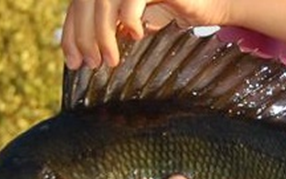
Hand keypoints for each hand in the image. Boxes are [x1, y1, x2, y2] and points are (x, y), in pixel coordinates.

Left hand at [60, 0, 285, 68]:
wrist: (214, 4)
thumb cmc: (176, 14)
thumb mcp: (138, 24)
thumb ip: (112, 30)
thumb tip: (84, 51)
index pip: (78, 6)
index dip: (71, 34)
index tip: (73, 62)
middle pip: (85, 3)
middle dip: (82, 38)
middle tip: (90, 65)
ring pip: (103, 2)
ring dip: (101, 35)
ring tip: (110, 61)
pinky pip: (130, 0)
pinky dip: (128, 20)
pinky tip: (136, 36)